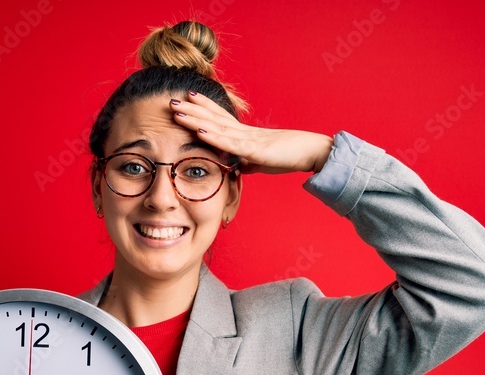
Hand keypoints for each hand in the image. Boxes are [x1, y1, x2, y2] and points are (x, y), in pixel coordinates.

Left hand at [169, 92, 334, 174]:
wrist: (313, 152)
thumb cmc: (289, 156)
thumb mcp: (262, 161)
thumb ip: (247, 162)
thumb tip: (238, 166)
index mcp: (245, 134)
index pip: (221, 117)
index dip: (204, 107)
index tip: (187, 98)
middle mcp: (244, 132)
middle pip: (213, 116)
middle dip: (191, 108)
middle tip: (171, 99)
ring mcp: (247, 139)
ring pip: (216, 126)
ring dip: (194, 117)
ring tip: (176, 109)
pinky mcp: (253, 150)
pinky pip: (229, 143)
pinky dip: (212, 136)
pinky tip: (198, 129)